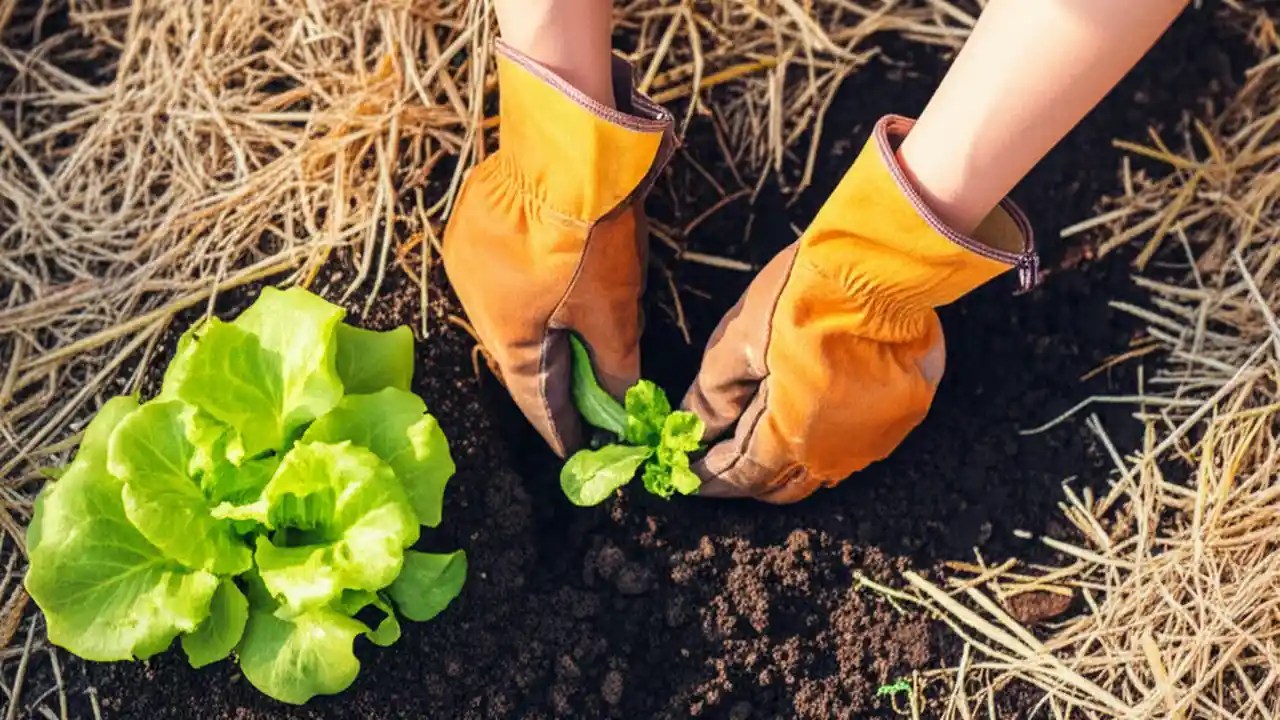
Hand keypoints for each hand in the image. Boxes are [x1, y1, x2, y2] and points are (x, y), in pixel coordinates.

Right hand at [442, 41, 671, 456]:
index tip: (576, 450)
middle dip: (554, 381)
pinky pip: (501, 279)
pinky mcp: (472, 229)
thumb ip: (616, 365)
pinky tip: (553, 294)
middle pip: (519, 357)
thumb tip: (624, 401)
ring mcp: (468, 264)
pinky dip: (530, 296)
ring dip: (541, 335)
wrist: (566, 149)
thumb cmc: (588, 237)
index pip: (536, 399)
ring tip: (573, 350)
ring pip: (509, 316)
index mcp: (505, 336)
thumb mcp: (613, 310)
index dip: (560, 426)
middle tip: (584, 405)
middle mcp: (475, 305)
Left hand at [682, 115, 1035, 502]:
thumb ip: (713, 397)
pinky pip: (850, 451)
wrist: (884, 267)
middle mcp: (833, 453)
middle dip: (743, 480)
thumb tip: (690, 431)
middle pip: (778, 486)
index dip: (709, 476)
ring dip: (781, 468)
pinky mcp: (898, 418)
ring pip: (816, 474)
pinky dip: (819, 449)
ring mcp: (871, 439)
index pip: (739, 474)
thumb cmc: (805, 298)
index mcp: (788, 436)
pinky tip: (804, 431)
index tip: (686, 475)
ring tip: (754, 452)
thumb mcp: (739, 342)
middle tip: (714, 466)